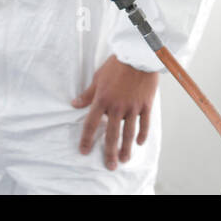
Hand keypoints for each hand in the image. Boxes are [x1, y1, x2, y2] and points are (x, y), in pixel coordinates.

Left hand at [73, 55, 158, 169]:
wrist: (138, 55)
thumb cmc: (116, 65)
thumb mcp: (98, 77)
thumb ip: (87, 94)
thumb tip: (74, 104)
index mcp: (102, 100)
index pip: (91, 124)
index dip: (86, 139)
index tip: (84, 151)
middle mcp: (117, 107)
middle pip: (112, 135)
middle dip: (110, 152)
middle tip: (110, 165)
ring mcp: (132, 107)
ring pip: (129, 133)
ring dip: (126, 149)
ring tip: (124, 160)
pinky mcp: (146, 104)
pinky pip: (144, 124)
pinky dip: (142, 135)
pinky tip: (139, 143)